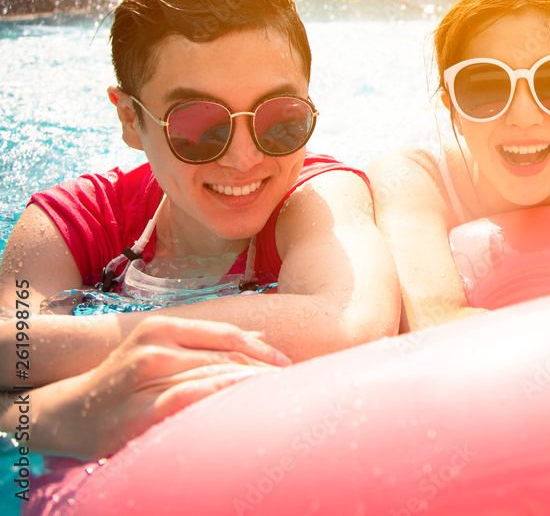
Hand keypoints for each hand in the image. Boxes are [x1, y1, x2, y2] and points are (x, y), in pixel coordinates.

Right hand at [32, 316, 289, 458]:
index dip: (260, 350)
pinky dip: (219, 397)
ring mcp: (143, 376)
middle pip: (223, 356)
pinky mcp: (138, 408)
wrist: (68, 414)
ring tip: (277, 395)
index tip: (286, 364)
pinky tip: (241, 404)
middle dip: (262, 370)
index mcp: (162, 326)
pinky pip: (190, 398)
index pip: (225, 334)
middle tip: (291, 383)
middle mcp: (153, 346)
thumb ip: (207, 345)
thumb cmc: (125, 382)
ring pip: (211, 375)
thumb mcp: (162, 353)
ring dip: (249, 385)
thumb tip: (262, 341)